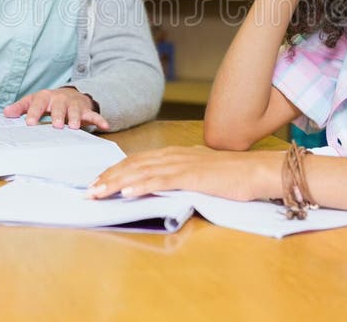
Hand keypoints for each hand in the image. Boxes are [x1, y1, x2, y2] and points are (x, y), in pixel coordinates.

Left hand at [3, 87, 109, 129]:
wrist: (71, 95)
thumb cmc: (49, 102)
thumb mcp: (34, 101)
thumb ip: (21, 107)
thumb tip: (6, 113)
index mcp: (45, 97)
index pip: (38, 103)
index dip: (34, 112)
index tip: (29, 123)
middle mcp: (60, 100)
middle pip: (59, 106)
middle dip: (58, 115)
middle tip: (56, 125)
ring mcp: (74, 105)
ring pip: (76, 111)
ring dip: (76, 118)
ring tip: (75, 126)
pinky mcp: (86, 110)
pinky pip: (94, 115)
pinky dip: (99, 119)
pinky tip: (105, 126)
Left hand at [87, 146, 282, 200]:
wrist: (257, 171)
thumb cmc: (233, 176)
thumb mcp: (201, 173)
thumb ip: (181, 176)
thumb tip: (163, 185)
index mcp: (176, 154)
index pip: (138, 160)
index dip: (116, 170)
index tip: (98, 181)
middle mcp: (175, 155)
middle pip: (135, 164)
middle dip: (109, 177)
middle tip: (88, 190)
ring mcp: (183, 164)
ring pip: (143, 171)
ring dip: (118, 182)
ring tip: (99, 192)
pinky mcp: (193, 176)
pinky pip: (162, 181)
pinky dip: (143, 185)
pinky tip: (128, 191)